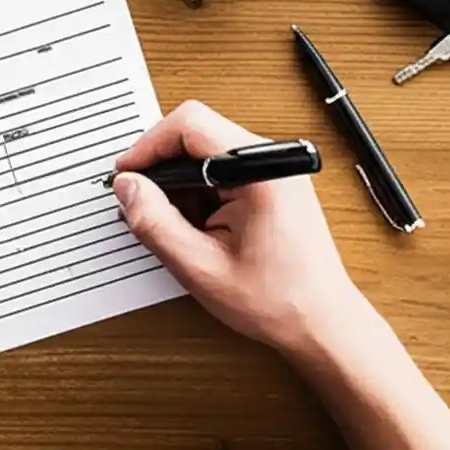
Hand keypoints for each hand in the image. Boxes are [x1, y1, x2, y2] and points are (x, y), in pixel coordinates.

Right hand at [113, 101, 366, 352]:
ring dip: (182, 187)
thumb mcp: (200, 267)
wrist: (322, 324)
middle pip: (196, 135)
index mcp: (261, 171)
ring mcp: (275, 171)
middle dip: (163, 171)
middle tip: (145, 209)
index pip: (190, 124)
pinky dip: (200, 196)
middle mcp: (273, 161)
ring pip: (206, 154)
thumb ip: (155, 223)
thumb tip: (126, 187)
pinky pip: (223, 172)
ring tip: (181, 231)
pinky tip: (200, 231)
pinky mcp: (273, 184)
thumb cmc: (277, 302)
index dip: (148, 146)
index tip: (127, 175)